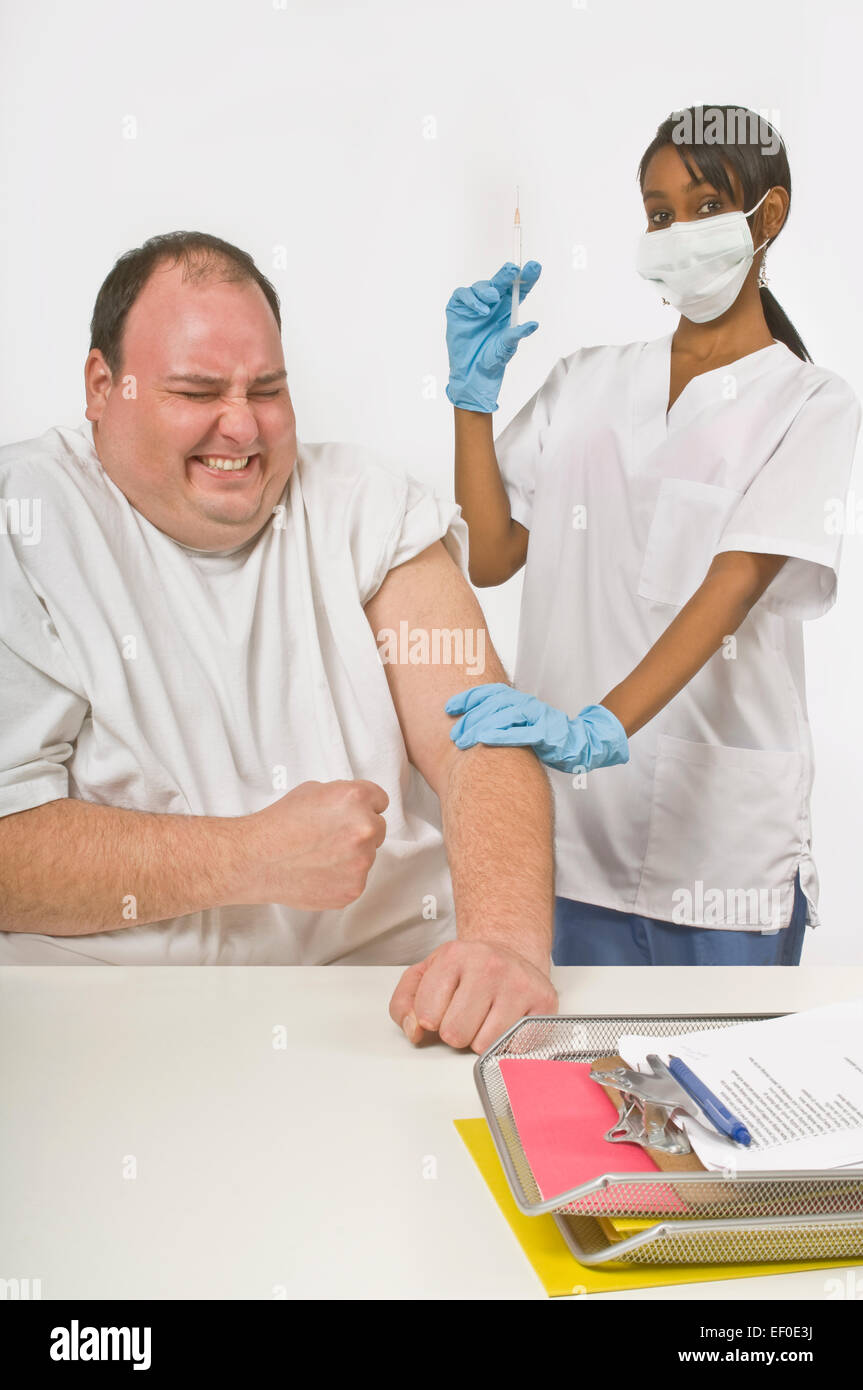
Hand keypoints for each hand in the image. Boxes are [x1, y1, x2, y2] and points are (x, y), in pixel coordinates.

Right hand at [238, 780, 388, 908]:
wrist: (257, 859)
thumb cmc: (278, 825)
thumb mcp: (313, 791)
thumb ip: (342, 797)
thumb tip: (355, 806)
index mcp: (355, 799)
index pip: (380, 800)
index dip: (365, 806)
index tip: (354, 814)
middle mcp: (363, 828)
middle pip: (378, 829)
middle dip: (360, 831)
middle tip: (331, 836)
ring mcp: (361, 861)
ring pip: (367, 856)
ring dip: (350, 856)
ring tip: (318, 854)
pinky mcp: (353, 888)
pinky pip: (356, 879)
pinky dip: (341, 877)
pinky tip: (318, 870)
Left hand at [390, 938, 557, 1054]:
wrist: (509, 953)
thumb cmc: (466, 970)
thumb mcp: (425, 975)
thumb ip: (403, 1003)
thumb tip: (414, 1031)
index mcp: (455, 956)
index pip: (427, 1015)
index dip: (431, 1019)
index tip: (442, 1007)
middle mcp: (490, 965)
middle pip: (455, 1034)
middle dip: (456, 1032)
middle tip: (466, 1014)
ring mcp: (519, 983)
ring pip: (484, 1046)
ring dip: (481, 1039)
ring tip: (486, 1017)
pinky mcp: (544, 1002)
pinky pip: (513, 1048)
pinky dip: (506, 1043)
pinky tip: (506, 1022)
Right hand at [445, 261, 541, 412]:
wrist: (471, 373)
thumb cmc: (492, 360)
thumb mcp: (507, 348)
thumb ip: (516, 335)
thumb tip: (533, 324)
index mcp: (508, 308)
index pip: (520, 288)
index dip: (527, 277)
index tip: (535, 267)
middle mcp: (492, 303)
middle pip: (502, 282)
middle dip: (508, 274)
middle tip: (513, 270)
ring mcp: (475, 304)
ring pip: (482, 286)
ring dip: (488, 290)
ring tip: (492, 301)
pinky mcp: (458, 308)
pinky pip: (463, 294)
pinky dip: (472, 299)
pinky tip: (480, 310)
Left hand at [445, 684, 629, 772]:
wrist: (582, 743)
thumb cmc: (547, 736)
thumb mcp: (522, 723)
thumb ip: (502, 719)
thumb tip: (472, 724)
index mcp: (520, 699)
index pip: (490, 692)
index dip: (468, 698)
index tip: (449, 707)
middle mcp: (527, 704)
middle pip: (492, 705)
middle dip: (469, 718)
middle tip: (453, 735)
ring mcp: (538, 717)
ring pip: (503, 717)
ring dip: (479, 728)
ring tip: (462, 741)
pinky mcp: (546, 734)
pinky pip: (521, 733)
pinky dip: (501, 735)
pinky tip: (485, 740)